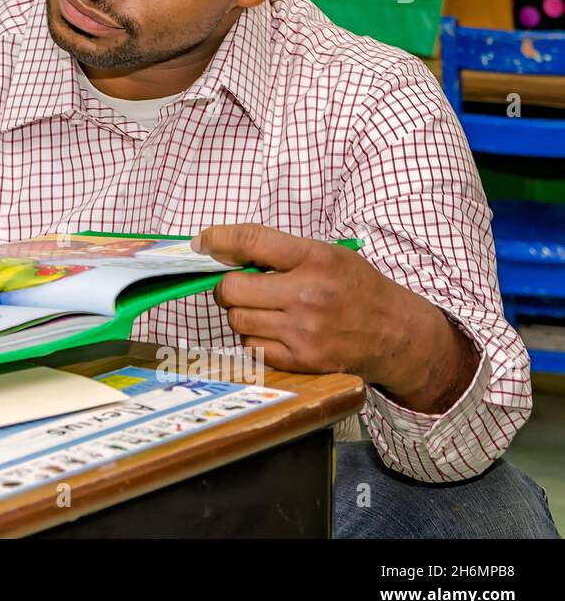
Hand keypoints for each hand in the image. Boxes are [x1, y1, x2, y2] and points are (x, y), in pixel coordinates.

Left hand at [193, 223, 475, 406]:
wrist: (397, 334)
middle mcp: (308, 294)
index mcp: (316, 258)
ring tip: (263, 310)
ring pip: (237, 321)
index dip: (218, 239)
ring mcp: (304, 331)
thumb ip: (279, 252)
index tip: (201, 242)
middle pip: (231, 289)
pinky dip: (254, 340)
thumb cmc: (357, 289)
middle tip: (241, 287)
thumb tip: (220, 249)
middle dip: (228, 287)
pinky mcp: (302, 360)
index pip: (253, 241)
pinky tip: (274, 333)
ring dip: (240, 314)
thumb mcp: (327, 255)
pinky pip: (251, 348)